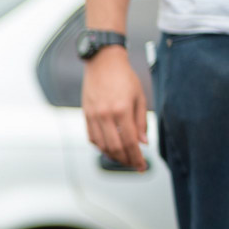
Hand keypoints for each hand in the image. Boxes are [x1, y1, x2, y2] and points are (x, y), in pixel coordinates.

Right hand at [82, 47, 148, 171]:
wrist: (103, 62)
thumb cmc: (124, 77)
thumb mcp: (139, 97)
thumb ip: (141, 122)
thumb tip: (143, 143)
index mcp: (122, 110)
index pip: (130, 142)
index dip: (137, 158)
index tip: (142, 166)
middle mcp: (105, 115)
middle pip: (115, 147)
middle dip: (126, 160)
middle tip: (134, 165)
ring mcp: (93, 116)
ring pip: (102, 146)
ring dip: (113, 156)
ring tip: (123, 159)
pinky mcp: (86, 115)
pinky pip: (92, 138)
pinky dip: (100, 147)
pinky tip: (109, 149)